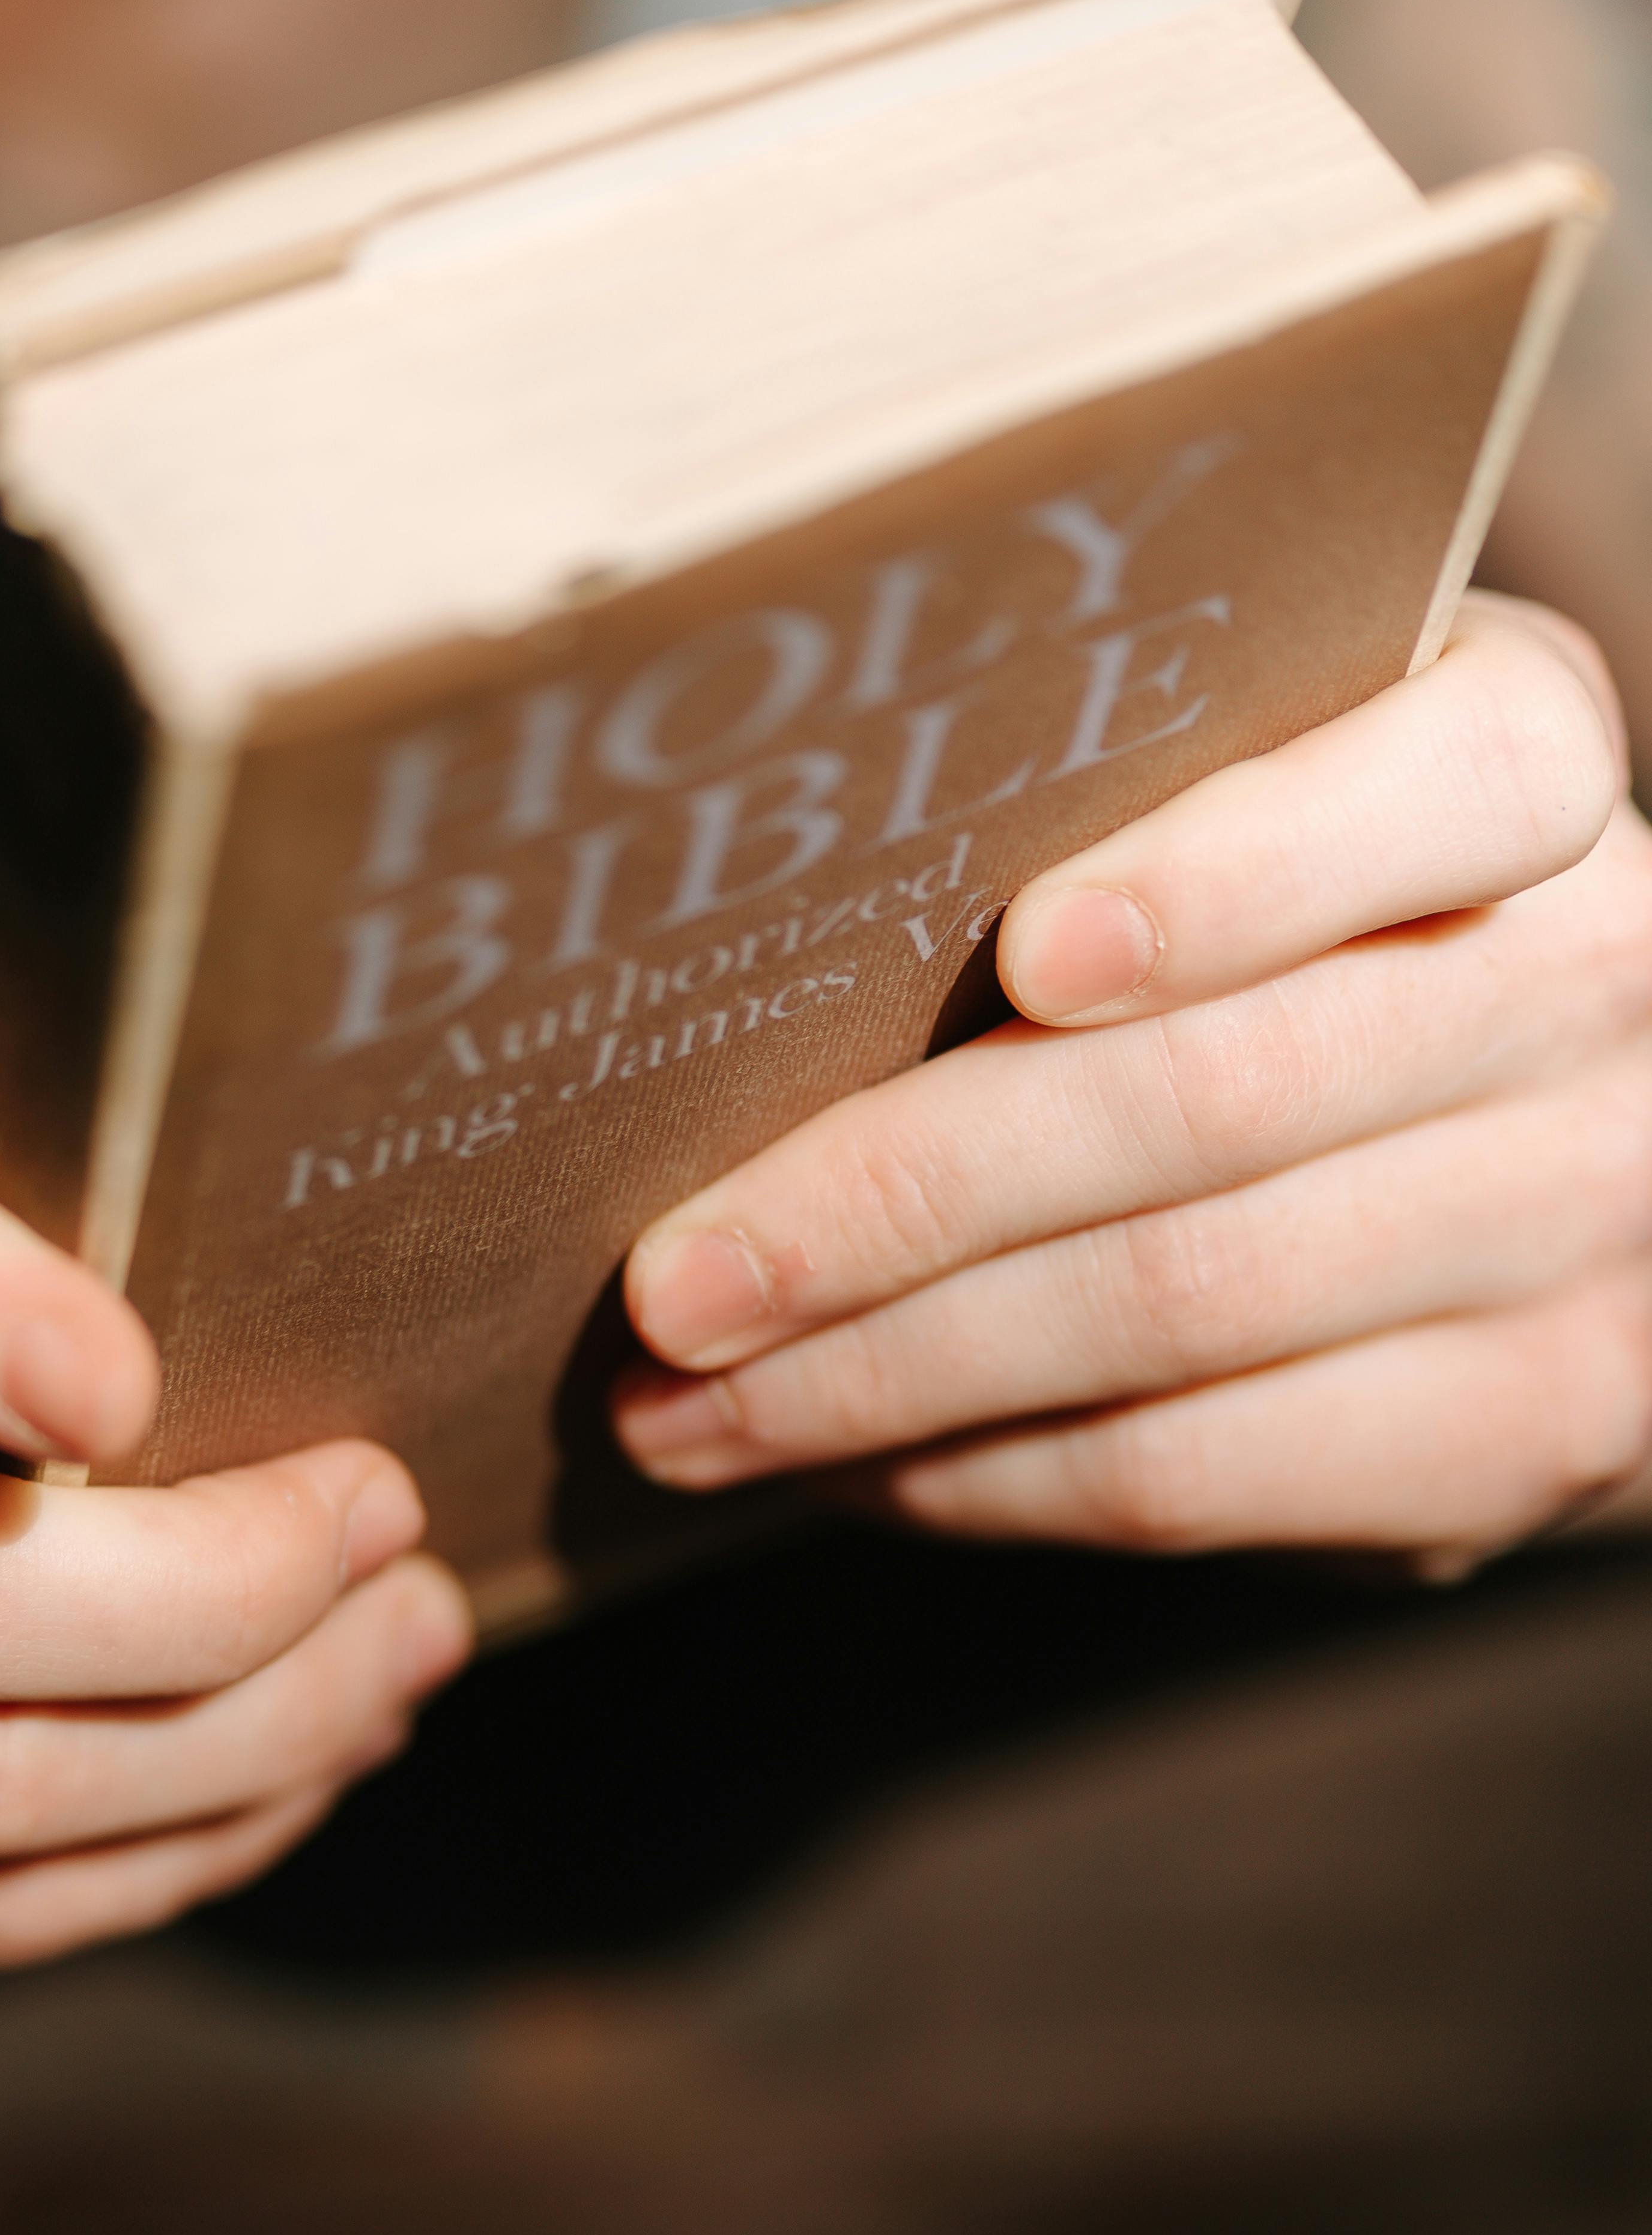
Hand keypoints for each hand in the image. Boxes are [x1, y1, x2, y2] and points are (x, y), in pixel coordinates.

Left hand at [617, 597, 1651, 1570]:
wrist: (1568, 1153)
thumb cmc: (1307, 928)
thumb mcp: (1272, 797)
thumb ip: (1109, 805)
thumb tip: (744, 945)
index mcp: (1531, 760)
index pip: (1457, 775)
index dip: (1236, 873)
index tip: (1025, 953)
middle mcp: (1594, 990)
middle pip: (1217, 1101)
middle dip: (899, 1203)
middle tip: (674, 1282)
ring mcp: (1579, 1226)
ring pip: (1177, 1309)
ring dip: (885, 1377)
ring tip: (683, 1409)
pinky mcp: (1520, 1434)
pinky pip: (1201, 1469)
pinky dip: (977, 1474)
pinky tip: (832, 1462)